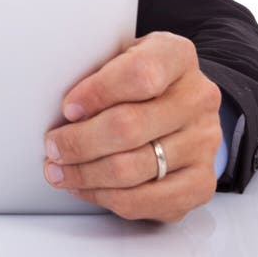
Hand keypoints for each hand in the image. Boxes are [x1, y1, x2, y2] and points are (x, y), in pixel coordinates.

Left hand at [43, 32, 222, 222]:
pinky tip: (86, 187)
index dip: (98, 93)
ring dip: (86, 174)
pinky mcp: (202, 182)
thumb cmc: (138, 76)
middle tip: (53, 146)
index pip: (140, 74)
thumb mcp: (121, 55)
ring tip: (59, 170)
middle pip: (131, 126)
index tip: (68, 108)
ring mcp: (204, 142)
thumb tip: (62, 109)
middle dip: (80, 141)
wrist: (181, 101)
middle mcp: (198, 98)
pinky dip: (108, 197)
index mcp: (177, 56)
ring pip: (134, 169)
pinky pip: (148, 201)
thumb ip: (98, 71)